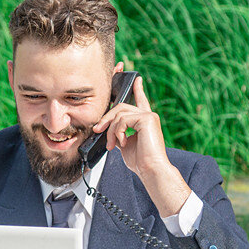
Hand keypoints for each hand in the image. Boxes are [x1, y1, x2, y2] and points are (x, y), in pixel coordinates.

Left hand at [91, 76, 190, 217]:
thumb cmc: (141, 161)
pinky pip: (123, 120)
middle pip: (121, 106)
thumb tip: (105, 129)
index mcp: (145, 120)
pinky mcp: (147, 119)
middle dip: (106, 118)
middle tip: (98, 130)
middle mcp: (148, 115)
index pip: (140, 100)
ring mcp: (149, 116)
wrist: (151, 170)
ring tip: (111, 144)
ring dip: (110, 130)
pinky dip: (117, 132)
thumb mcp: (125, 143)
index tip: (136, 79)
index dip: (137, 88)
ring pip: (120, 114)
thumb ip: (119, 132)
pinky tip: (122, 143)